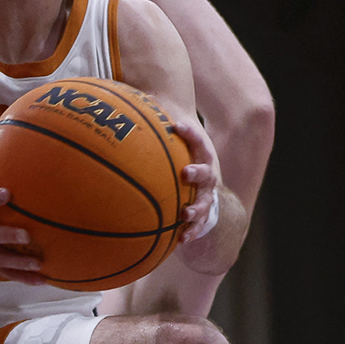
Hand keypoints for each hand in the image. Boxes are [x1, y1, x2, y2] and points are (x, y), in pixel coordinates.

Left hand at [166, 117, 218, 240]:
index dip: (190, 133)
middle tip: (185, 172)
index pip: (198, 141)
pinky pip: (199, 226)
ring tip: (186, 214)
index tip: (176, 126)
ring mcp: (206, 197)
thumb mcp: (172, 144)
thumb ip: (158, 128)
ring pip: (205, 202)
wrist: (201, 186)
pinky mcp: (202, 216)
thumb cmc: (180, 160)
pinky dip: (191, 233)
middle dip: (197, 172)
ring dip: (196, 208)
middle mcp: (207, 176)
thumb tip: (138, 103)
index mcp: (200, 157)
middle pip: (206, 172)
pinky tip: (181, 241)